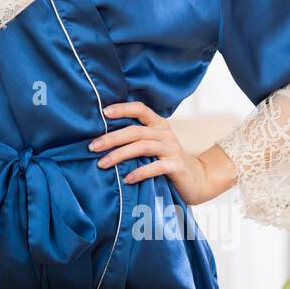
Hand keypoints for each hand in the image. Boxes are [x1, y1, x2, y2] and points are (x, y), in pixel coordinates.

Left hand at [88, 101, 228, 205]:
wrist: (197, 180)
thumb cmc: (165, 161)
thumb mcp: (152, 146)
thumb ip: (134, 139)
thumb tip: (100, 139)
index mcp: (158, 124)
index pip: (140, 109)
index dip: (122, 108)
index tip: (103, 113)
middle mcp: (165, 134)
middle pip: (135, 131)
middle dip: (111, 138)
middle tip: (92, 146)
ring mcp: (172, 150)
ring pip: (142, 147)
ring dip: (119, 155)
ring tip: (102, 164)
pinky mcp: (176, 167)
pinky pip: (156, 167)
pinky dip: (139, 172)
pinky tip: (126, 179)